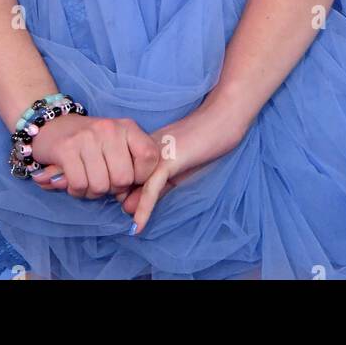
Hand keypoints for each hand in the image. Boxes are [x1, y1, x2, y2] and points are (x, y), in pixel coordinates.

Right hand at [24, 114, 160, 198]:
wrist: (54, 125)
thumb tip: (137, 204)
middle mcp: (109, 128)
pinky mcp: (66, 148)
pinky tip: (74, 181)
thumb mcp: (117, 146)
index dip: (141, 176)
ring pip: (100, 186)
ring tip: (88, 179)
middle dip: (113, 188)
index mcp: (127, 127)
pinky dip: (77, 191)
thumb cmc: (92, 143)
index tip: (129, 177)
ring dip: (92, 192)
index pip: (149, 157)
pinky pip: (79, 185)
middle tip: (103, 179)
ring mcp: (87, 137)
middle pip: (123, 179)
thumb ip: (132, 168)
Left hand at [112, 101, 243, 233]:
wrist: (222, 119)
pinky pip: (152, 187)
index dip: (123, 191)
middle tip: (130, 211)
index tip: (125, 203)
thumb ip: (156, 187)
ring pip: (134, 183)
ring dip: (130, 204)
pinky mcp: (169, 159)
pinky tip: (137, 225)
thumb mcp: (177, 172)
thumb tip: (127, 207)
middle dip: (124, 196)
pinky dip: (144, 208)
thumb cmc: (204, 144)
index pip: (124, 174)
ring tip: (132, 223)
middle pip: (125, 179)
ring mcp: (156, 153)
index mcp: (145, 148)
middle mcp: (144, 148)